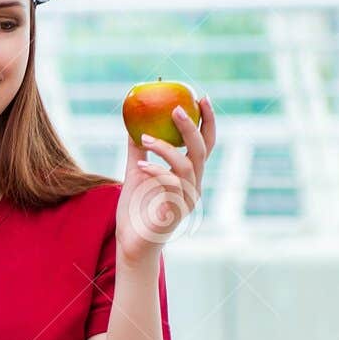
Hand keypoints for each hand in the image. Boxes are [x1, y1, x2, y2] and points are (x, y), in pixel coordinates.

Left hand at [118, 97, 215, 266]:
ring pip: (187, 165)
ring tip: (144, 137)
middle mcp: (194, 185)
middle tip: (175, 108)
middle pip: (201, 150)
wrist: (131, 243)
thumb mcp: (135, 172)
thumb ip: (138, 149)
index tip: (201, 96)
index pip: (205, 143)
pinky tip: (141, 166)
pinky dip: (157, 170)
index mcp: (189, 174)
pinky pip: (172, 184)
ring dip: (166, 148)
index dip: (207, 120)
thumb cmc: (135, 210)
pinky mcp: (177, 211)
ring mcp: (187, 199)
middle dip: (191, 127)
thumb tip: (132, 121)